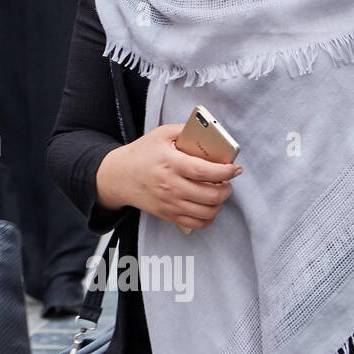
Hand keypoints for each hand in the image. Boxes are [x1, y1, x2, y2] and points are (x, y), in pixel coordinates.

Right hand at [94, 123, 240, 231]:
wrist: (118, 176)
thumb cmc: (141, 154)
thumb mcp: (161, 134)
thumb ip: (185, 130)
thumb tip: (210, 132)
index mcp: (171, 163)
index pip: (205, 171)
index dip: (226, 172)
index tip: (235, 169)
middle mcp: (171, 185)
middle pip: (211, 195)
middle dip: (227, 189)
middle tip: (227, 182)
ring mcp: (169, 202)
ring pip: (207, 211)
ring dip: (219, 203)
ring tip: (219, 193)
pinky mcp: (167, 214)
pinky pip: (196, 223)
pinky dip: (209, 218)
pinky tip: (209, 207)